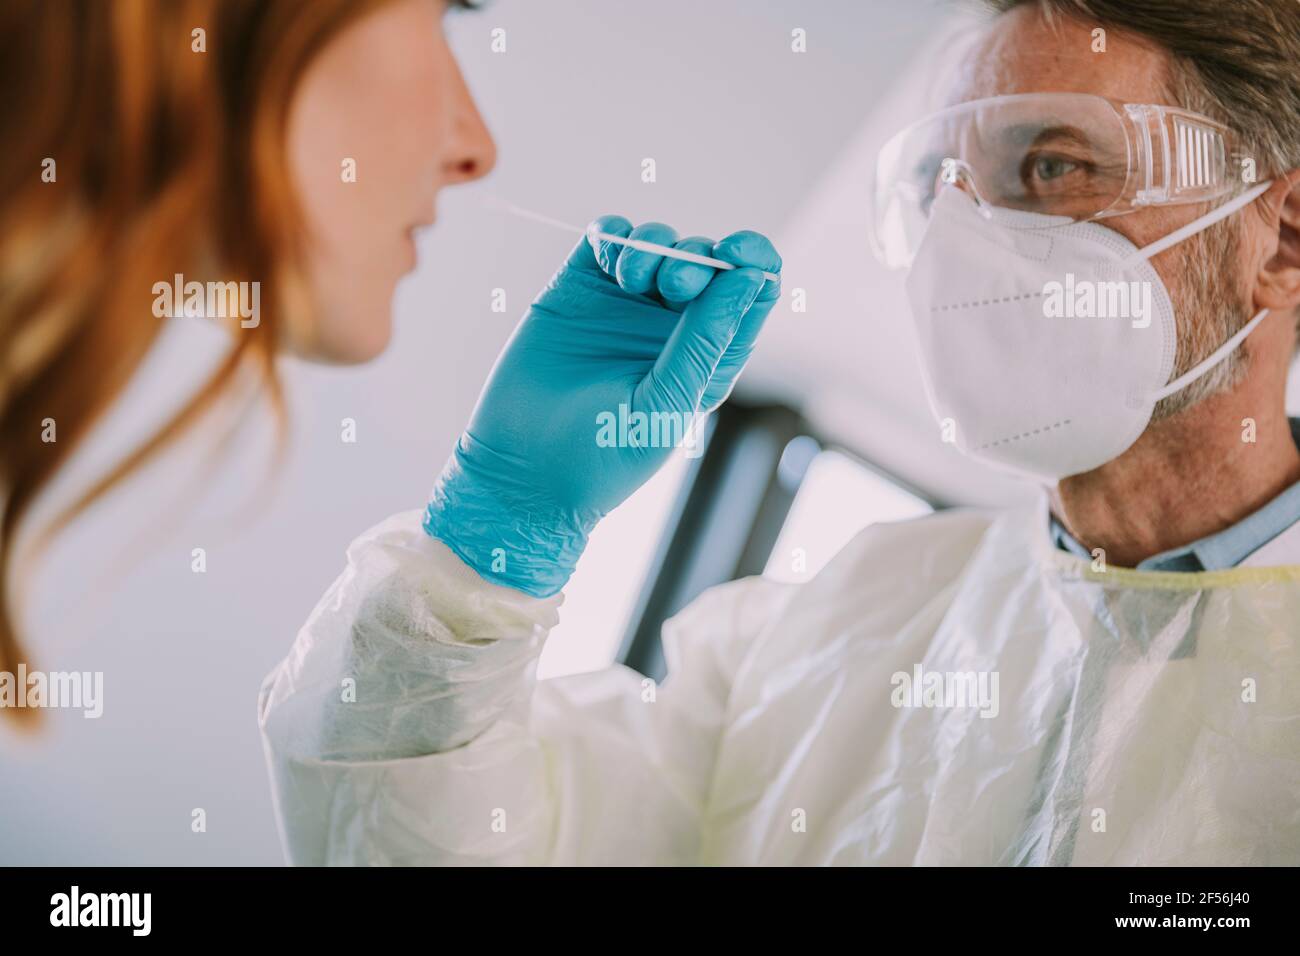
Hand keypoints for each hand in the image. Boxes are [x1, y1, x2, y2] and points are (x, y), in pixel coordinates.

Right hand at [423, 216, 781, 595]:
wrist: (522, 471)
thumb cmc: (601, 457)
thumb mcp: (664, 404)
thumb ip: (704, 340)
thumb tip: (751, 278)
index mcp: (707, 357)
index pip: (751, 294)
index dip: (754, 261)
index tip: (737, 255)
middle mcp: (671, 326)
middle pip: (706, 261)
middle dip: (697, 258)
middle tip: (673, 286)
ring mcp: (624, 305)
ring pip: (659, 244)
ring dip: (654, 245)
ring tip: (631, 278)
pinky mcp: (579, 290)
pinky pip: (606, 239)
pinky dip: (614, 234)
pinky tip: (608, 259)